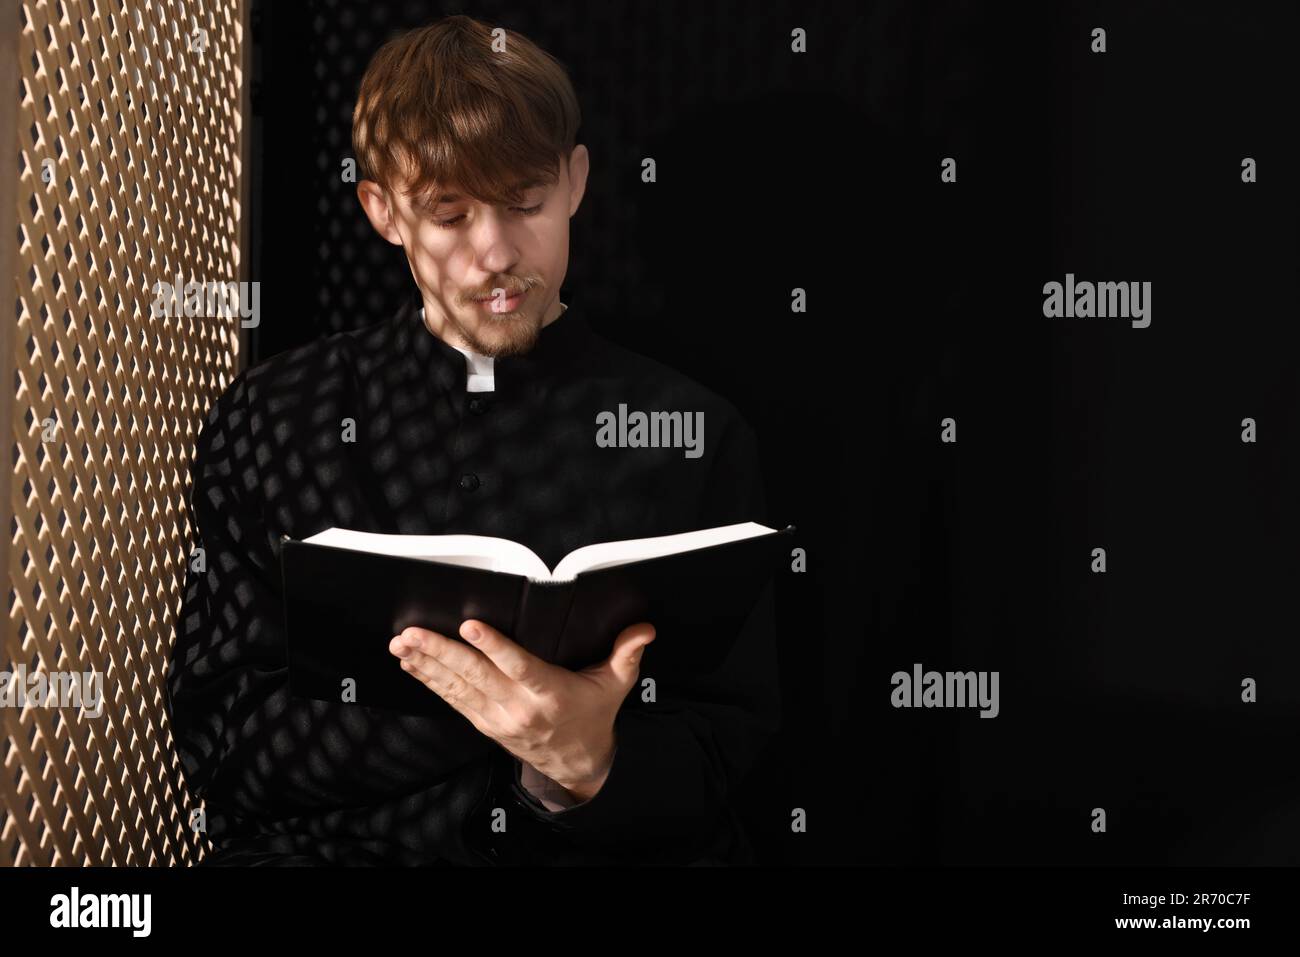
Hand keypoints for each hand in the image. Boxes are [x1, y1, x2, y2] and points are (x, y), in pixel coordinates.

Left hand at [389, 619, 655, 802]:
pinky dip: (429, 680)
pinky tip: (411, 663)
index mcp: (549, 692)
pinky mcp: (484, 722)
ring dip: (427, 664)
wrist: (577, 762)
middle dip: (441, 651)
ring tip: (403, 643)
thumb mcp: (616, 685)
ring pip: (456, 687)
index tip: (471, 626)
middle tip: (414, 632)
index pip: (517, 666)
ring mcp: (497, 717)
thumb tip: (644, 629)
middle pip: (474, 675)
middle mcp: (518, 706)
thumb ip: (627, 653)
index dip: (493, 645)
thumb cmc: (593, 715)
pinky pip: (452, 699)